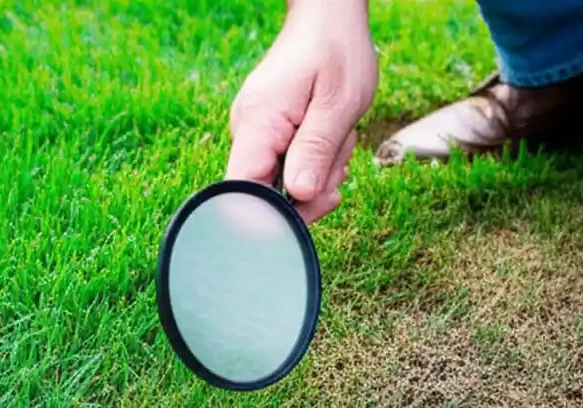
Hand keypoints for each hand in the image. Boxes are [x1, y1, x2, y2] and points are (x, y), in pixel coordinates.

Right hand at [226, 0, 376, 222]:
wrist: (327, 19)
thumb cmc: (336, 51)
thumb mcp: (338, 104)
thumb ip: (316, 151)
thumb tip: (298, 195)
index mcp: (257, 123)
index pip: (241, 190)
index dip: (272, 213)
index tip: (311, 203)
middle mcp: (246, 131)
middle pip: (267, 193)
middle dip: (311, 189)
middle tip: (340, 159)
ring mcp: (255, 133)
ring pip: (284, 182)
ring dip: (320, 172)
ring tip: (338, 137)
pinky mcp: (269, 135)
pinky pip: (289, 166)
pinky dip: (316, 161)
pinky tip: (330, 138)